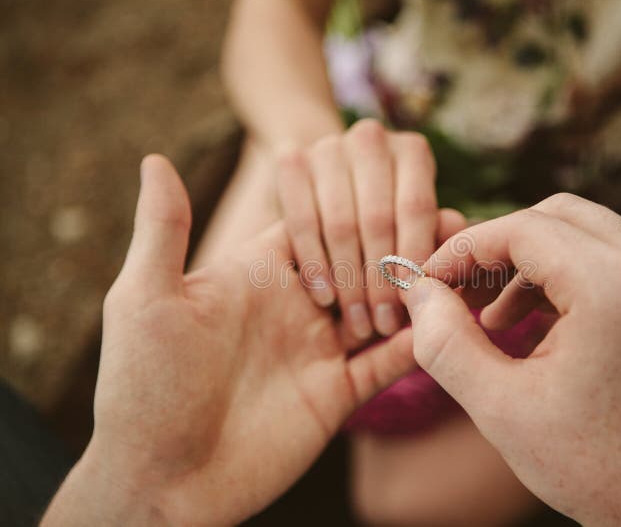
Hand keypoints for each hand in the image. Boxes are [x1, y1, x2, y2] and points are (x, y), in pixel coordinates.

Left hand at [43, 155, 418, 525]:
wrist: (161, 478)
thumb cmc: (142, 387)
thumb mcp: (147, 300)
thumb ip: (164, 229)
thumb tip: (154, 157)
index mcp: (257, 276)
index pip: (318, 222)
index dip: (354, 204)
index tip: (396, 180)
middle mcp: (295, 306)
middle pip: (361, 260)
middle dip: (400, 242)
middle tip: (447, 222)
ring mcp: (319, 350)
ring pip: (384, 307)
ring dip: (419, 287)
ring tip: (464, 260)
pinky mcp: (337, 394)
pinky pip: (389, 363)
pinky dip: (420, 341)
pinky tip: (451, 318)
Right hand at [276, 119, 438, 339]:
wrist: (325, 190)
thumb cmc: (386, 221)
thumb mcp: (414, 225)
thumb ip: (436, 238)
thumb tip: (460, 250)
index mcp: (412, 151)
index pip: (416, 208)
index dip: (414, 258)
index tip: (413, 302)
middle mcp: (372, 140)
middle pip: (377, 217)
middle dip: (382, 278)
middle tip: (385, 324)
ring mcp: (328, 147)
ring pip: (339, 222)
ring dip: (350, 279)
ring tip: (359, 321)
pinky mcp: (290, 159)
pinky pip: (300, 220)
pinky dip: (315, 263)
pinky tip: (325, 297)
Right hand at [404, 194, 620, 525]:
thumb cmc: (596, 470)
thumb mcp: (500, 408)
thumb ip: (444, 340)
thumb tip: (418, 290)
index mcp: (617, 289)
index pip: (523, 228)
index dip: (465, 248)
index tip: (433, 277)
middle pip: (558, 216)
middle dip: (500, 247)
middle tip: (463, 291)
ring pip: (592, 233)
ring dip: (538, 260)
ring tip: (500, 319)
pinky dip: (577, 275)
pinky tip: (547, 323)